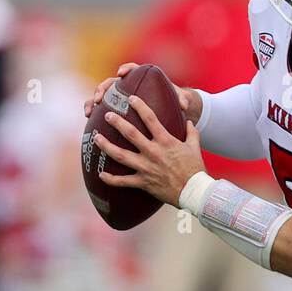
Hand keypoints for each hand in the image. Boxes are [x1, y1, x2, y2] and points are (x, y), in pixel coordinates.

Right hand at [84, 63, 201, 122]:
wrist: (170, 113)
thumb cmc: (175, 103)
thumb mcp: (180, 101)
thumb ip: (183, 100)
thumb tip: (185, 105)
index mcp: (143, 80)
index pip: (133, 69)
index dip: (126, 69)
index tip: (121, 74)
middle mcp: (128, 87)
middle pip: (111, 83)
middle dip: (103, 88)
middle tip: (100, 97)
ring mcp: (118, 98)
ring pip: (102, 96)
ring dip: (93, 100)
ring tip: (89, 110)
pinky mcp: (114, 109)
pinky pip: (100, 109)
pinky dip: (93, 111)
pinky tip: (88, 119)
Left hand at [90, 94, 206, 206]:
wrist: (193, 191)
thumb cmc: (195, 169)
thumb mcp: (194, 147)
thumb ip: (191, 132)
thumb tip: (188, 121)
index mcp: (166, 141)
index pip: (150, 119)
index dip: (140, 107)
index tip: (130, 98)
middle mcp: (153, 152)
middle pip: (131, 134)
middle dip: (117, 122)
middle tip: (107, 114)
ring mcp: (146, 168)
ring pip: (121, 156)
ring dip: (107, 146)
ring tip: (96, 138)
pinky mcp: (143, 182)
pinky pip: (123, 181)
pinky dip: (111, 179)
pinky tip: (101, 174)